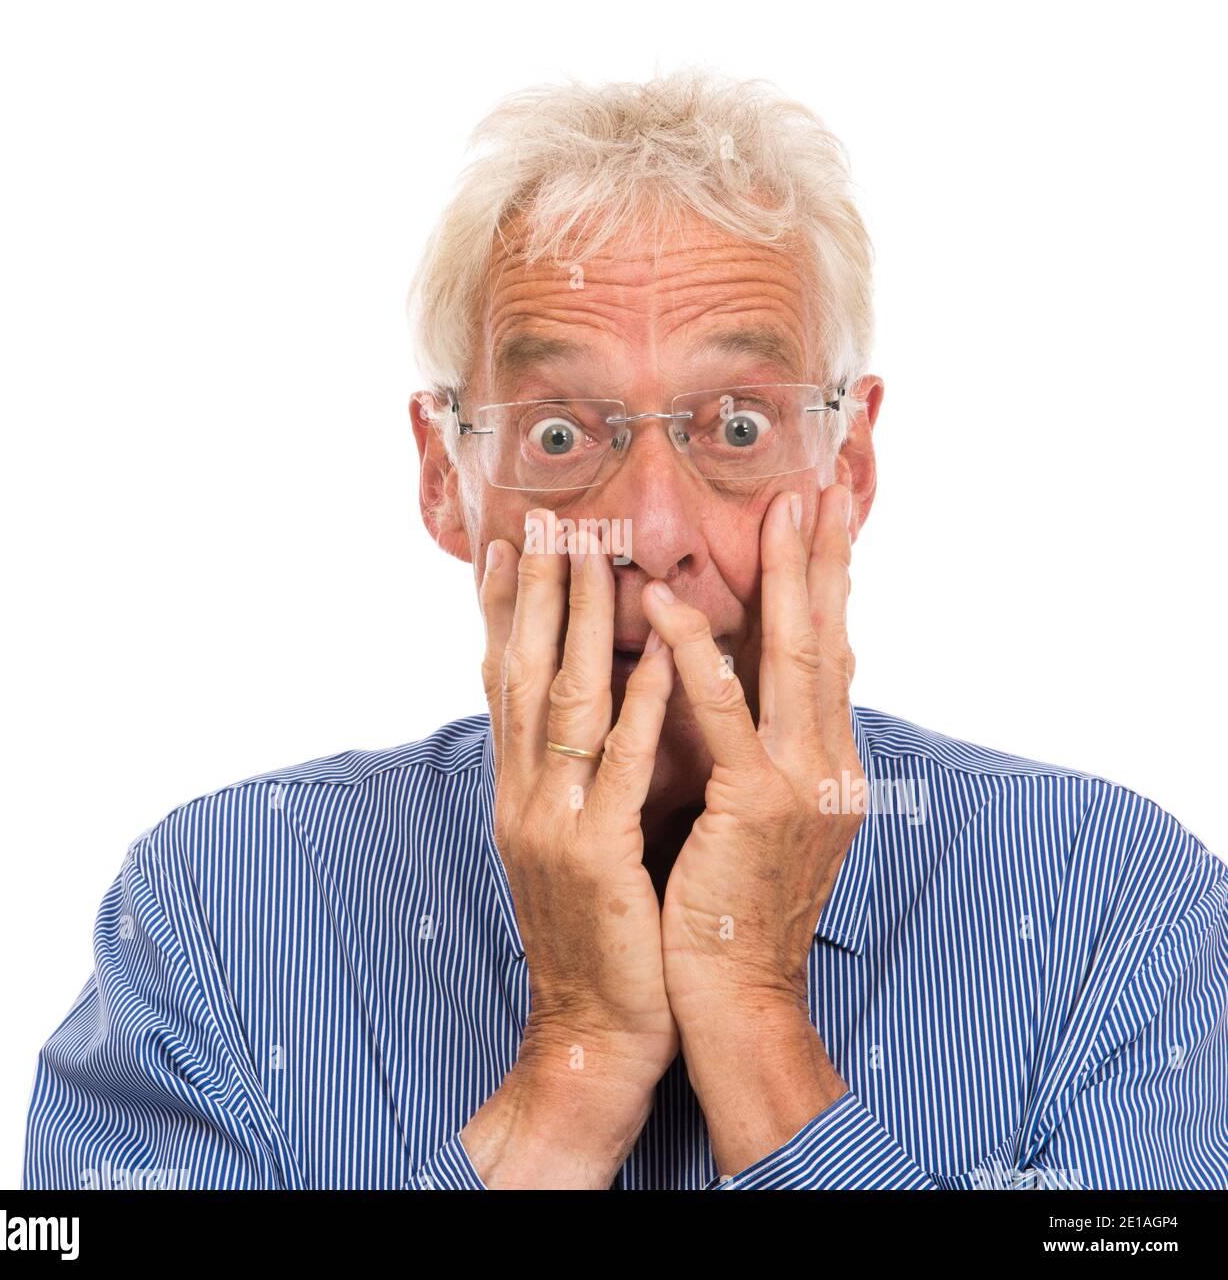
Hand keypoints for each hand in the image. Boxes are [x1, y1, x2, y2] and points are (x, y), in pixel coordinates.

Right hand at [462, 509, 677, 1186]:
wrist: (590, 1036)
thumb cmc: (597, 937)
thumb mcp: (570, 845)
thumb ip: (574, 777)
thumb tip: (587, 714)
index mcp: (520, 792)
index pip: (506, 682)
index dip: (504, 611)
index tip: (510, 546)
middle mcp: (524, 796)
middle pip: (524, 674)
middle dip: (537, 594)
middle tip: (547, 521)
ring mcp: (554, 823)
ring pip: (566, 702)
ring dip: (581, 624)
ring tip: (598, 556)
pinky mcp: (596, 855)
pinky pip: (623, 765)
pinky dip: (643, 703)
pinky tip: (663, 650)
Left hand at [643, 482, 865, 1170]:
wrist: (737, 1005)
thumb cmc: (727, 911)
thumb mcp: (757, 820)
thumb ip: (759, 747)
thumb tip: (751, 688)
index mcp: (827, 765)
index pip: (828, 656)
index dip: (826, 584)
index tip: (819, 520)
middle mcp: (831, 764)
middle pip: (830, 639)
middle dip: (824, 560)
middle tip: (814, 487)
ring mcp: (806, 784)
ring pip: (796, 660)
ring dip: (783, 578)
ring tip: (771, 510)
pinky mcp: (762, 808)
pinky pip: (724, 715)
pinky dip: (695, 654)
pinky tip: (663, 604)